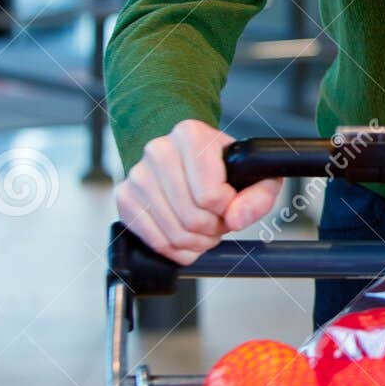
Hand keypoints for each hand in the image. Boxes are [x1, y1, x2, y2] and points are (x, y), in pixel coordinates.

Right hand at [113, 119, 282, 263]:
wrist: (190, 161)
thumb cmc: (223, 167)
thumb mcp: (256, 174)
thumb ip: (260, 195)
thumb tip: (236, 218)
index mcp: (191, 135)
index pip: (210, 195)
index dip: (228, 209)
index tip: (230, 201)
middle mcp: (159, 151)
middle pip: (192, 218)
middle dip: (214, 228)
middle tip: (220, 220)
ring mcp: (137, 175)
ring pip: (174, 234)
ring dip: (198, 241)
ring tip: (206, 227)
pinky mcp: (124, 198)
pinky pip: (155, 242)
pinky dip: (178, 250)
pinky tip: (188, 237)